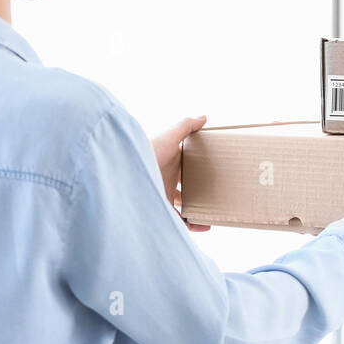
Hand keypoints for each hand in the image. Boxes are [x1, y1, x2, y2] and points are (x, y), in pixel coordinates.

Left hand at [152, 114, 210, 231]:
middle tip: (217, 194)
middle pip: (185, 185)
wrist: (126, 173)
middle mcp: (166, 178)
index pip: (187, 165)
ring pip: (183, 204)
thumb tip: (203, 117)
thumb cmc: (147, 151)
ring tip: (213, 213)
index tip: (215, 171)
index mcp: (170, 161)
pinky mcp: (160, 208)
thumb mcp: (169, 136)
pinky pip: (179, 220)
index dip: (199, 167)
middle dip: (199, 190)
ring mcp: (163, 193)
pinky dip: (192, 224)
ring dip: (198, 209)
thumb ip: (186, 126)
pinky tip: (204, 225)